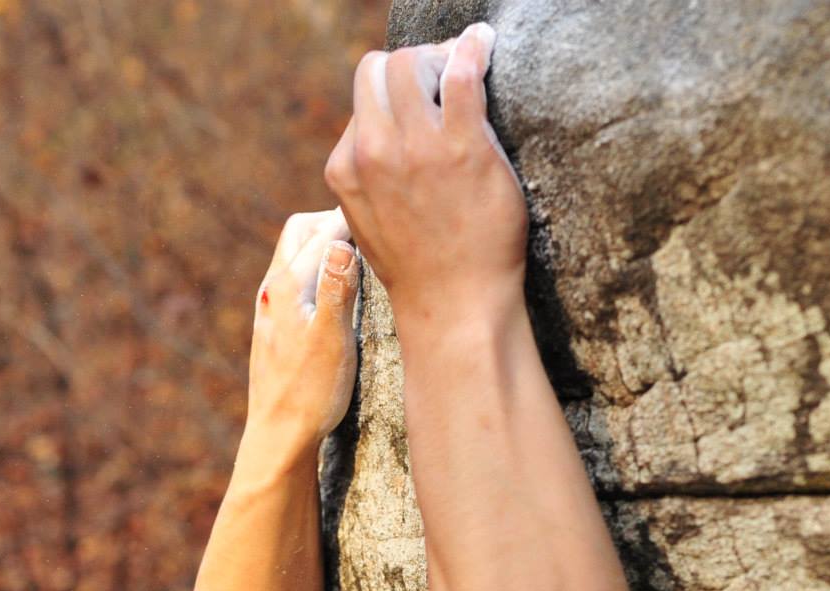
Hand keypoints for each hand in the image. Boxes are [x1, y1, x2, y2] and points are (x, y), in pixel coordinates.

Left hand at [246, 208, 362, 442]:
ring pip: (295, 255)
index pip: (321, 231)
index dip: (353, 220)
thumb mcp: (333, 338)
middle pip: (299, 232)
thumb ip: (339, 286)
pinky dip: (317, 269)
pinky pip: (295, 280)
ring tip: (358, 253)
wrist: (279, 436)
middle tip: (369, 230)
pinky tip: (337, 289)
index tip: (386, 215)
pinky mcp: (274, 327)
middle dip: (332, 222)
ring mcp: (270, 309)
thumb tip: (343, 238)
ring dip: (324, 245)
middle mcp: (272, 290)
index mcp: (286, 286)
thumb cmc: (310, 392)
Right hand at [324, 25, 526, 335]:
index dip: (393, 90)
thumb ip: (369, 173)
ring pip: (412, 61)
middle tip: (443, 78)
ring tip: (465, 68)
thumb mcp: (371, 218)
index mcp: (345, 167)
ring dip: (439, 56)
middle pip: (379, 68)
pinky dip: (473, 49)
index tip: (422, 98)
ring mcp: (416, 148)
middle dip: (412, 65)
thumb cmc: (422, 267)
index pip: (362, 98)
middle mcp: (372, 151)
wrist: (456, 306)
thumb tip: (383, 134)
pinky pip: (461, 74)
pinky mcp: (462, 148)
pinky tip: (484, 45)